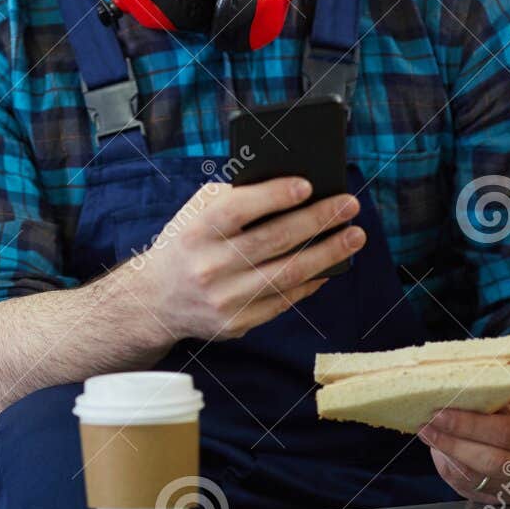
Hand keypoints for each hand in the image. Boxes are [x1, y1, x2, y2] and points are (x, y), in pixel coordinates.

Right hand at [117, 177, 364, 342]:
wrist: (155, 301)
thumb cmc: (185, 246)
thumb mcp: (194, 214)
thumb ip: (231, 198)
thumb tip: (287, 190)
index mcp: (195, 232)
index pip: (237, 210)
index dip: (273, 196)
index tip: (308, 184)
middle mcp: (208, 267)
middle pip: (273, 240)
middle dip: (317, 221)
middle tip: (349, 206)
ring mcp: (224, 299)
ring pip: (287, 274)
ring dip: (327, 254)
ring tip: (354, 236)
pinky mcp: (236, 323)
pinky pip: (284, 300)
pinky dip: (311, 282)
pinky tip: (330, 267)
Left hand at [418, 391, 509, 504]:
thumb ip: (490, 389)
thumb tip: (450, 382)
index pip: (505, 433)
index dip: (469, 425)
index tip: (440, 414)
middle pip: (490, 461)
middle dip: (452, 443)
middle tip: (426, 426)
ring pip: (475, 478)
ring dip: (446, 455)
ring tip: (426, 434)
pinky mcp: (503, 499)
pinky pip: (468, 488)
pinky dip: (448, 468)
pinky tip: (437, 450)